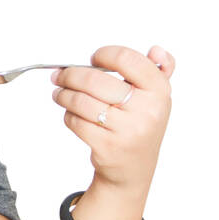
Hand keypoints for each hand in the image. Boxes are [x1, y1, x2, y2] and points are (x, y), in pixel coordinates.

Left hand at [50, 45, 175, 193]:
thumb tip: (156, 51)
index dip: (105, 55)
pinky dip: (68, 115)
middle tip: (60, 75)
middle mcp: (146, 110)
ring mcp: (126, 130)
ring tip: (59, 93)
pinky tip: (71, 113)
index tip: (94, 59)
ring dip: (63, 95)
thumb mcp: (156, 98)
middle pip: (95, 81)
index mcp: (159, 91)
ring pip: (81, 101)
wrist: (134, 168)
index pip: (127, 59)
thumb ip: (158, 71)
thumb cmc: (141, 126)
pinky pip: (76, 121)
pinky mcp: (106, 146)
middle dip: (70, 75)